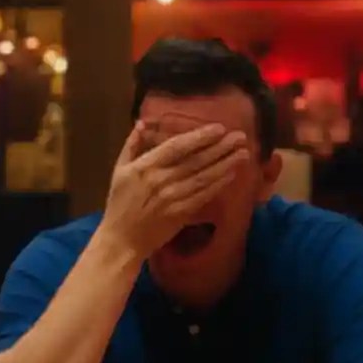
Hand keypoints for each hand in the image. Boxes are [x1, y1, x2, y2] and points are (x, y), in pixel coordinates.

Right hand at [97, 122, 249, 257]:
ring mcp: (172, 199)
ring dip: (225, 164)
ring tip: (243, 153)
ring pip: (203, 178)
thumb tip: (142, 123)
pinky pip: (203, 196)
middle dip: (220, 147)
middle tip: (240, 136)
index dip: (199, 137)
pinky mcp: (181, 214)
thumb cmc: (119, 204)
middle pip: (195, 161)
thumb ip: (132, 145)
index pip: (177, 147)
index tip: (219, 128)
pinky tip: (231, 174)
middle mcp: (161, 181)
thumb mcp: (119, 170)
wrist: (122, 239)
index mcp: (145, 167)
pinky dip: (218, 184)